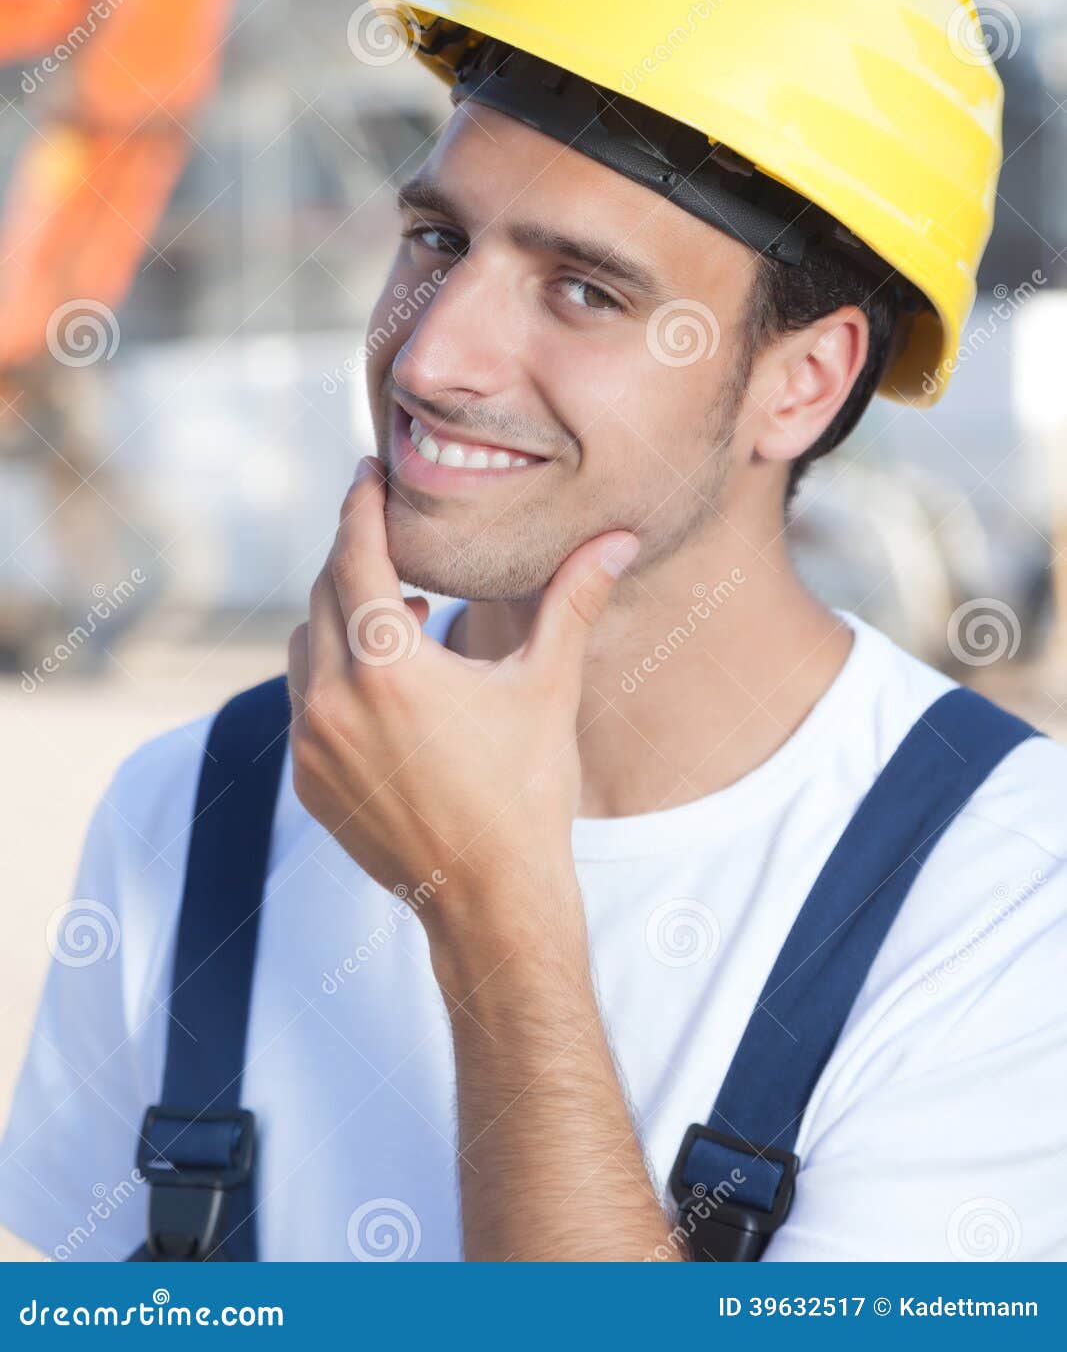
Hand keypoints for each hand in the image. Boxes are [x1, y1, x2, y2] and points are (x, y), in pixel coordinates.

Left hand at [287, 456, 638, 938]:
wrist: (490, 901)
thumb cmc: (525, 792)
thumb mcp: (547, 687)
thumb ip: (572, 601)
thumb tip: (620, 538)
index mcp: (387, 667)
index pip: (355, 557)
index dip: (360, 508)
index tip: (367, 473)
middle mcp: (332, 701)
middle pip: (323, 594)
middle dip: (353, 558)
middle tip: (387, 533)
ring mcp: (311, 746)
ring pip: (305, 647)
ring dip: (340, 619)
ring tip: (398, 614)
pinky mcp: (308, 782)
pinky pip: (303, 702)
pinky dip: (332, 676)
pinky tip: (383, 685)